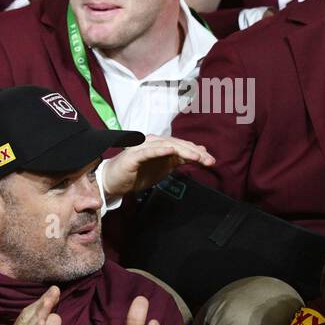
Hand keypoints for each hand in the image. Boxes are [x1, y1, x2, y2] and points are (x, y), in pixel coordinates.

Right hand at [100, 136, 214, 201]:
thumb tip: (199, 154)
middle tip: (208, 161)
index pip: (182, 146)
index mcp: (160, 145)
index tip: (211, 161)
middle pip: (177, 144)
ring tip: (196, 157)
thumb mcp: (163, 167)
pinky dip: (160, 150)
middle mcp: (152, 142)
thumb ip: (179, 160)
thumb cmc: (137, 173)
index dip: (197, 152)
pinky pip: (148, 152)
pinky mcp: (133, 156)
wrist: (112, 181)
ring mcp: (142, 148)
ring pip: (166, 146)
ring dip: (182, 150)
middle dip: (194, 152)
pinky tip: (171, 151)